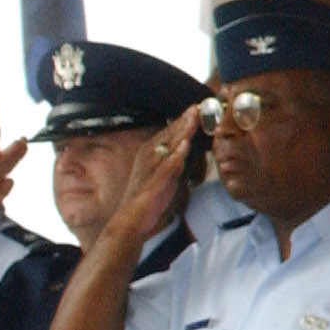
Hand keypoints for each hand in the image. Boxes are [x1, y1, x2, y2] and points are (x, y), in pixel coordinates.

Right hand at [104, 104, 201, 251]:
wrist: (131, 222)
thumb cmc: (148, 200)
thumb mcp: (165, 176)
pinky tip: (184, 146)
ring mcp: (149, 170)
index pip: (168, 134)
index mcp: (150, 155)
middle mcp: (147, 159)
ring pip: (166, 147)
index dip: (183, 121)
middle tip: (198, 106)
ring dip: (180, 132)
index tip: (197, 108)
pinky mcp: (152, 184)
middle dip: (184, 121)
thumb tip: (184, 148)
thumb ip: (174, 161)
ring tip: (193, 119)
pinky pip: (165, 168)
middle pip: (168, 136)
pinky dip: (174, 156)